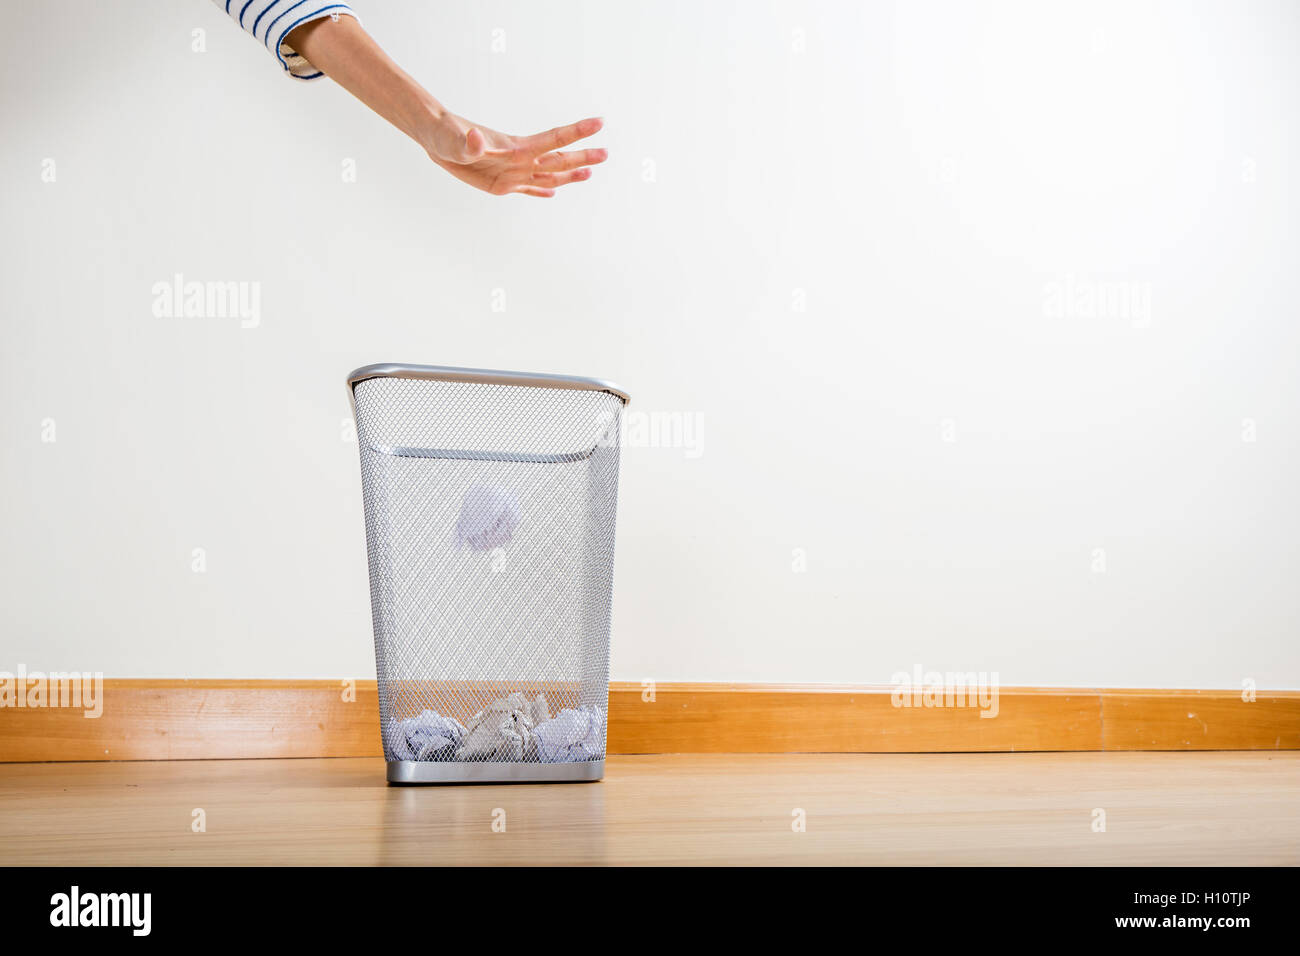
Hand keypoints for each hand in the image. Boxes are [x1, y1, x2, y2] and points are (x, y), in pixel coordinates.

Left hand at [424, 114, 606, 197]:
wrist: (435, 137)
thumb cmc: (443, 135)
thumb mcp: (453, 140)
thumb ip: (468, 142)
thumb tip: (475, 138)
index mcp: (514, 148)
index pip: (552, 140)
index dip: (576, 133)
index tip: (599, 122)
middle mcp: (519, 159)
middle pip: (556, 159)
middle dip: (581, 156)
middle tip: (606, 153)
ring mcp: (511, 172)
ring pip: (547, 176)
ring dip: (568, 175)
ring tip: (590, 173)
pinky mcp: (500, 183)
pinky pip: (526, 189)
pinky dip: (540, 193)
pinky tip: (553, 195)